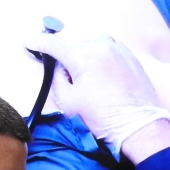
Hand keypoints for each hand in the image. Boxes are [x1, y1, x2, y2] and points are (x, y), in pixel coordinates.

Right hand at [22, 33, 169, 154]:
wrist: (138, 127)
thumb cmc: (105, 118)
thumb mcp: (68, 102)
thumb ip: (57, 79)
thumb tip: (59, 69)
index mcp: (82, 56)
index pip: (54, 44)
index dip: (39, 43)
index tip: (31, 43)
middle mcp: (101, 47)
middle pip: (75, 45)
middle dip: (69, 59)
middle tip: (71, 80)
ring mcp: (118, 50)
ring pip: (93, 46)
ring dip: (87, 58)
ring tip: (91, 81)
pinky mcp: (131, 57)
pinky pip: (110, 51)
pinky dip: (102, 59)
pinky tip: (105, 78)